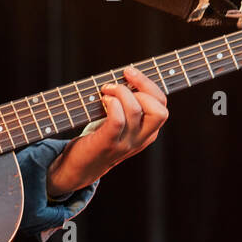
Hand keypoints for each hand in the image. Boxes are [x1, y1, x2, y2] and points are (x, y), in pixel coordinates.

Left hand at [46, 66, 167, 198]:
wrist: (78, 168)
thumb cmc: (98, 138)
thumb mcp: (120, 124)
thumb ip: (128, 106)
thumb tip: (127, 75)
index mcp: (147, 132)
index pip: (162, 106)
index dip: (149, 85)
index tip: (130, 72)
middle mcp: (140, 139)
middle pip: (160, 111)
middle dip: (143, 87)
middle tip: (123, 79)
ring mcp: (125, 143)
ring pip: (136, 110)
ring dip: (120, 92)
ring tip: (106, 90)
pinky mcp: (107, 144)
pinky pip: (118, 120)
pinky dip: (112, 104)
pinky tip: (103, 100)